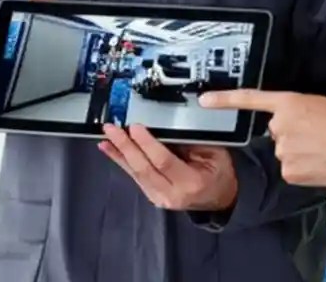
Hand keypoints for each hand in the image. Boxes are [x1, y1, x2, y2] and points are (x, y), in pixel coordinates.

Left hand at [99, 124, 237, 211]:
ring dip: (118, 153)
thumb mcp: (215, 153)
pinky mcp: (152, 194)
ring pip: (135, 173)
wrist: (219, 198)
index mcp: (191, 183)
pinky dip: (121, 160)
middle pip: (143, 168)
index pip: (163, 162)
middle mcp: (172, 194)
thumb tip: (164, 127)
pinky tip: (110, 149)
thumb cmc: (219, 174)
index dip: (147, 144)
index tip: (135, 127)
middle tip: (112, 129)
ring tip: (105, 137)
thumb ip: (191, 142)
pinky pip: (134, 176)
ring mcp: (160, 197)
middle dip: (125, 146)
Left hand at [200, 90, 325, 187]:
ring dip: (300, 153)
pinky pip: (292, 171)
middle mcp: (281, 125)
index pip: (249, 99)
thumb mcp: (319, 105)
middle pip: (277, 133)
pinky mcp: (291, 171)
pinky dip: (305, 169)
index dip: (224, 100)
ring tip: (325, 148)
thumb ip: (296, 113)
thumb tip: (289, 124)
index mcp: (289, 103)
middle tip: (318, 135)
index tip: (205, 100)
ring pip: (285, 153)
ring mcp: (284, 150)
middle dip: (293, 136)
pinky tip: (323, 162)